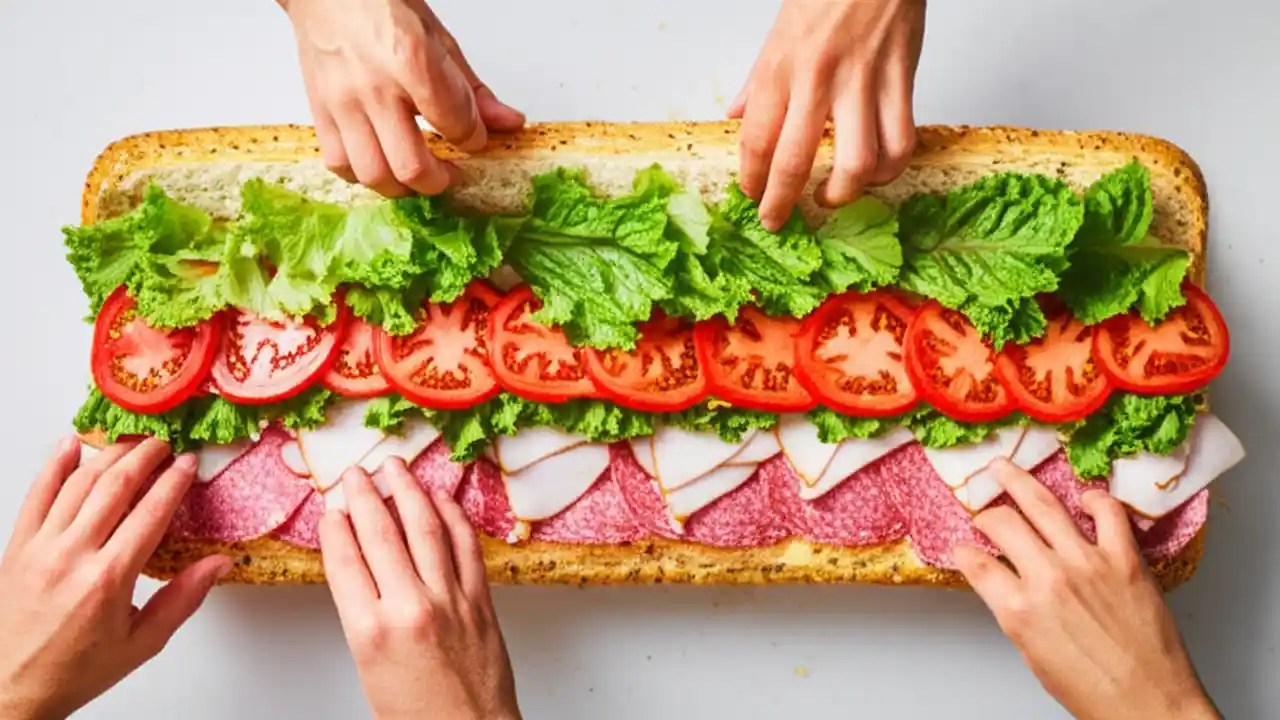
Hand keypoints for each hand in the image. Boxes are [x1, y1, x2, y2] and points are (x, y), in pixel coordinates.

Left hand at [0, 437, 230, 719]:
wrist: (10, 689)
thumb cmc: (74, 670)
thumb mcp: (142, 643)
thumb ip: (183, 599)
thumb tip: (219, 565)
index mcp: (108, 579)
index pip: (150, 512)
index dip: (173, 481)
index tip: (188, 463)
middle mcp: (71, 556)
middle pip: (114, 486)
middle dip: (144, 456)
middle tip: (164, 444)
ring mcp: (39, 548)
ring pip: (77, 482)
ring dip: (108, 455)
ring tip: (131, 443)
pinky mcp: (16, 547)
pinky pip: (35, 494)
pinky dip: (52, 465)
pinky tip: (69, 445)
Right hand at [280, 0, 524, 196]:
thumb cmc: (381, 4)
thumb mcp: (438, 38)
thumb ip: (473, 89)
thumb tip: (507, 123)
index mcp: (411, 60)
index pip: (455, 125)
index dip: (473, 140)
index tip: (474, 138)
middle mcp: (374, 88)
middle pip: (411, 167)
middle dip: (440, 180)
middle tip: (451, 172)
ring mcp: (342, 103)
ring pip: (374, 175)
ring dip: (403, 187)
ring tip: (418, 173)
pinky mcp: (319, 112)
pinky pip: (340, 165)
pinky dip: (364, 175)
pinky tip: (382, 162)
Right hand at [321, 459, 518, 719]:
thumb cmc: (417, 718)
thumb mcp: (369, 668)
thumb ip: (364, 615)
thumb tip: (360, 569)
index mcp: (370, 633)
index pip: (345, 561)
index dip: (336, 527)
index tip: (331, 506)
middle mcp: (409, 609)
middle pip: (381, 534)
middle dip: (365, 496)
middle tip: (355, 473)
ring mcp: (450, 600)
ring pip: (426, 528)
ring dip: (408, 491)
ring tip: (396, 468)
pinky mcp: (480, 601)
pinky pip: (466, 546)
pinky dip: (453, 516)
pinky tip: (441, 498)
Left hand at [732, 0, 925, 229]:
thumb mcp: (778, 31)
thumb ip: (757, 80)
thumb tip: (735, 114)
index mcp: (781, 67)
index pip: (756, 139)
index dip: (752, 179)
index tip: (752, 196)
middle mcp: (818, 79)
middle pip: (795, 161)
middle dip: (781, 203)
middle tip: (777, 219)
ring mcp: (862, 82)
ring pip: (857, 163)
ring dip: (843, 193)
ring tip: (832, 197)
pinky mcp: (900, 80)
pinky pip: (899, 141)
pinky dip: (889, 168)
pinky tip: (877, 171)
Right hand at [954, 459, 1218, 719]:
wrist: (1150, 704)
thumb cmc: (1094, 692)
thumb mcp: (1033, 654)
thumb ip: (1015, 612)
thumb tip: (1005, 584)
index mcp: (1019, 611)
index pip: (976, 563)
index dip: (963, 552)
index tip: (963, 548)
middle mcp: (1049, 579)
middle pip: (1003, 524)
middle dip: (986, 513)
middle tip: (982, 507)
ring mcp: (1088, 563)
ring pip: (1043, 505)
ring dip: (1017, 481)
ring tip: (1004, 469)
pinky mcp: (1126, 560)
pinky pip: (1108, 513)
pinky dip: (1094, 498)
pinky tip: (1083, 497)